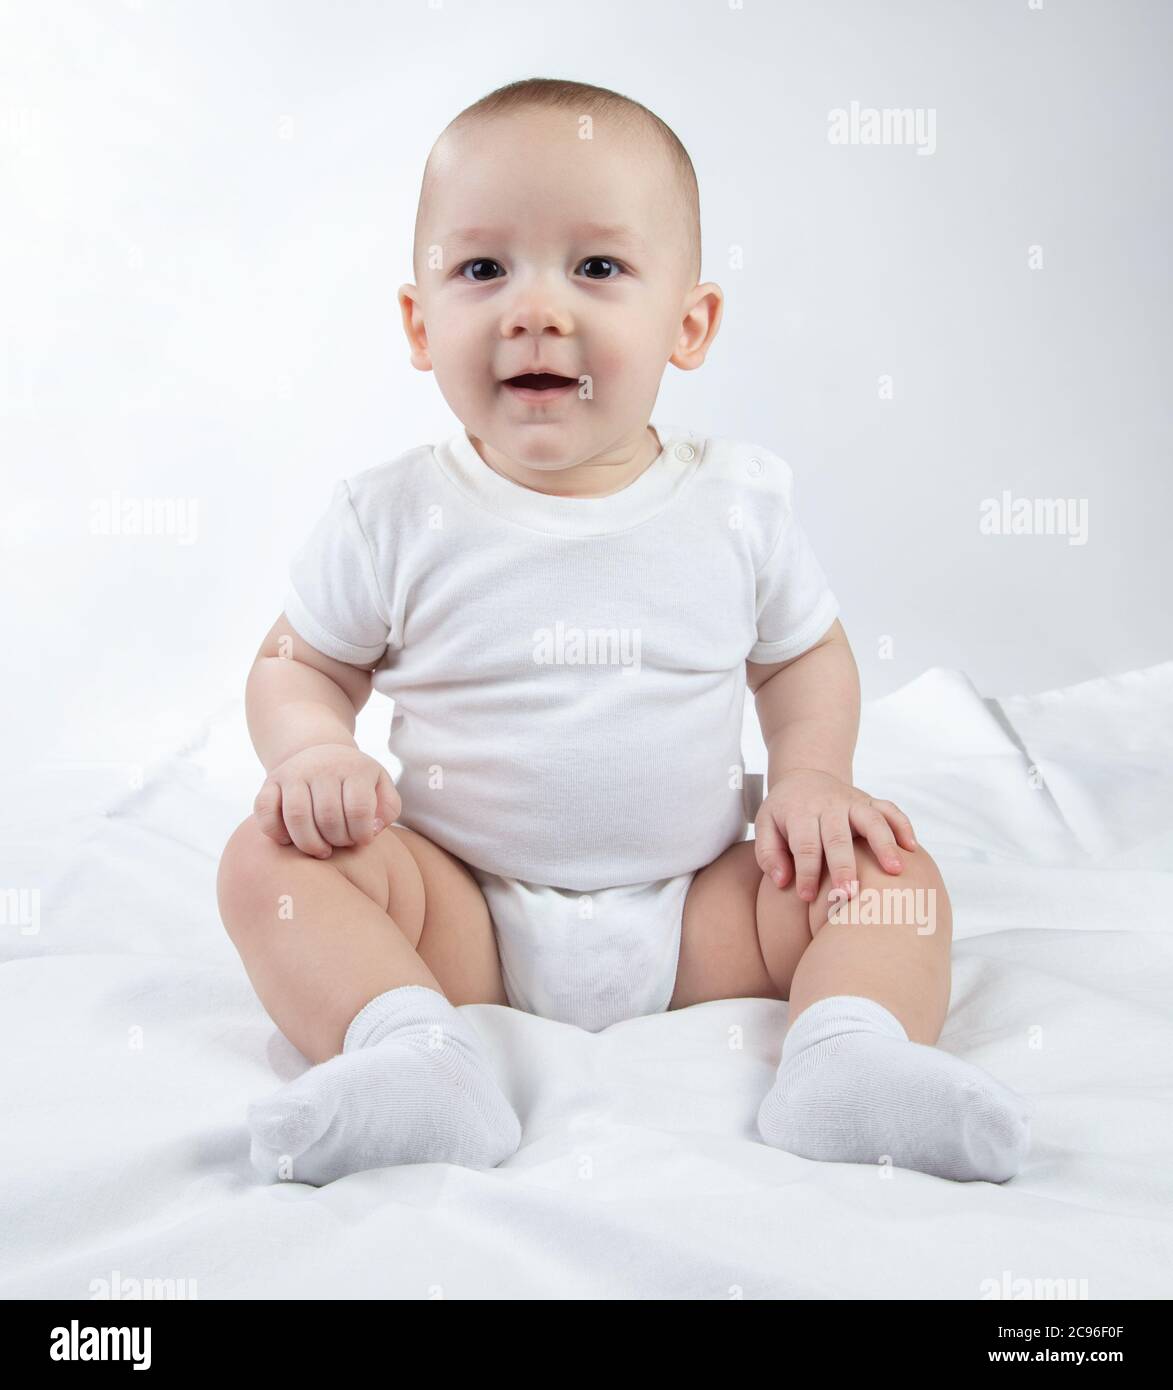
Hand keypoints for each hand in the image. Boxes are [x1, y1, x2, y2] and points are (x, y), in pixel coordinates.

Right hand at [253, 744, 401, 858]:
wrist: (319, 751)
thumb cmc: (355, 780)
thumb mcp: (380, 786)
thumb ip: (388, 808)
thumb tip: (372, 829)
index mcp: (355, 768)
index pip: (358, 810)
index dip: (361, 834)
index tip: (362, 840)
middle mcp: (323, 767)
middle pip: (328, 817)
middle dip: (337, 841)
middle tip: (341, 845)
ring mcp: (294, 773)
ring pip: (297, 817)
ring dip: (309, 844)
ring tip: (321, 851)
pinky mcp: (270, 781)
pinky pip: (265, 810)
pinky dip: (276, 832)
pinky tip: (290, 841)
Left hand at [753, 768, 917, 903]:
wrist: (805, 777)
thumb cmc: (785, 812)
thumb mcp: (765, 826)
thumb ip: (768, 854)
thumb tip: (782, 881)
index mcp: (800, 813)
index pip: (805, 846)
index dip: (806, 873)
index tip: (806, 897)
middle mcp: (829, 806)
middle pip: (838, 837)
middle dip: (844, 866)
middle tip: (848, 895)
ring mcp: (853, 802)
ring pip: (871, 820)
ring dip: (883, 845)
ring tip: (895, 871)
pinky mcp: (871, 801)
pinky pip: (890, 810)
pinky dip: (903, 825)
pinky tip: (912, 849)